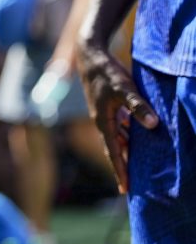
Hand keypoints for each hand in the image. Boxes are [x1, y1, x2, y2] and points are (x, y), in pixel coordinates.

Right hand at [79, 42, 158, 193]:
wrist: (89, 54)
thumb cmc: (106, 71)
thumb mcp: (124, 88)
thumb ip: (138, 106)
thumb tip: (154, 125)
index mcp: (103, 121)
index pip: (113, 152)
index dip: (120, 170)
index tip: (125, 189)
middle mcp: (102, 121)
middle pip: (113, 149)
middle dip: (121, 167)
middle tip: (129, 187)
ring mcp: (103, 114)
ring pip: (115, 139)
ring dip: (124, 153)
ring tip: (135, 168)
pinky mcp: (106, 106)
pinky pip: (117, 128)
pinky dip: (125, 137)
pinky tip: (135, 139)